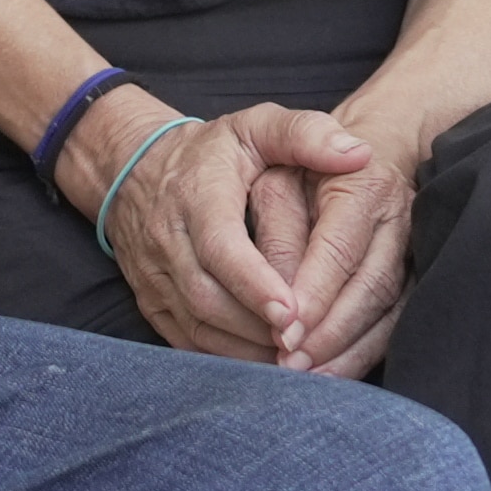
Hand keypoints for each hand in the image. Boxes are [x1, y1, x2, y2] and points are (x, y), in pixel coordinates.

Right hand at [92, 99, 379, 364]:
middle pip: (208, 296)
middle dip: (257, 326)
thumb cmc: (211, 152)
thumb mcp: (255, 127)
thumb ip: (306, 134)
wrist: (132, 169)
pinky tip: (264, 363)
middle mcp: (168, 238)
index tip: (292, 310)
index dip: (254, 282)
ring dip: (245, 348)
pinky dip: (226, 359)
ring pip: (197, 325)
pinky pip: (186, 342)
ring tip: (293, 358)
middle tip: (304, 344)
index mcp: (196, 194)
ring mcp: (155, 275)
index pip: (220, 246)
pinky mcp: (151, 301)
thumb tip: (357, 154)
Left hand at [266, 126, 420, 377]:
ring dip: (349, 350)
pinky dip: (367, 353)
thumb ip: (276, 227)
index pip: (339, 249)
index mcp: (364, 186)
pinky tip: (336, 374)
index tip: (283, 330)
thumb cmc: (305, 167)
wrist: (365, 151)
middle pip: (372, 286)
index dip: (314, 294)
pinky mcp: (420, 275)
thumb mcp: (278, 177)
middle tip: (290, 364)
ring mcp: (416, 249)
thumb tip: (276, 290)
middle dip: (331, 332)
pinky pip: (399, 323)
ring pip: (390, 310)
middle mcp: (399, 217)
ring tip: (309, 378)